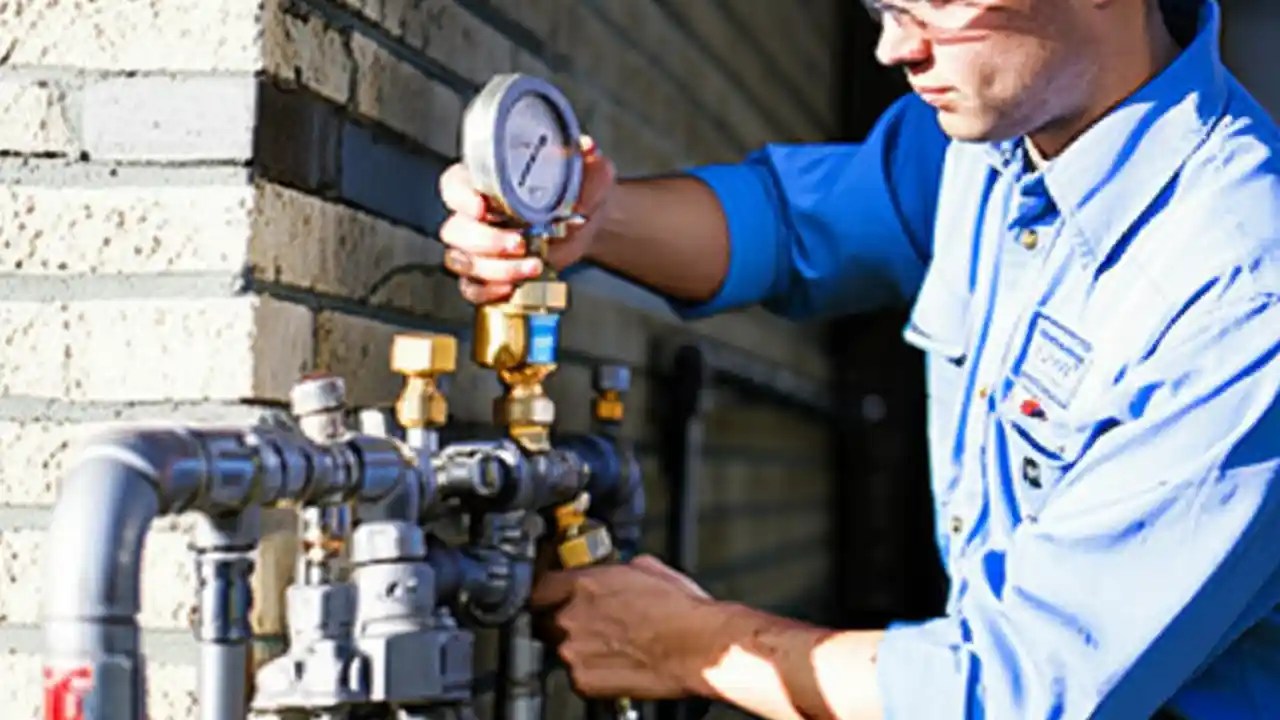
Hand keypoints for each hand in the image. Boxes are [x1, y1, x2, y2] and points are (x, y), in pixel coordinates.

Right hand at [438, 135, 617, 303]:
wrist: (589, 222)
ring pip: (461, 261)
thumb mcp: (585, 170)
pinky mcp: (488, 273)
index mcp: (485, 182)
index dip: (461, 198)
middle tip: (520, 243)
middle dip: (485, 241)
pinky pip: (471, 288)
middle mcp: (474, 214)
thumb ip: (586, 159)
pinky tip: (512, 287)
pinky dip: (487, 291)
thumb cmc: (577, 189)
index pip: (454, 186)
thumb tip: (587, 146)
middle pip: (455, 230)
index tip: (481, 207)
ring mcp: (478, 247)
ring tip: (532, 266)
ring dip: (493, 269)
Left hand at [530, 555, 714, 699]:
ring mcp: (575, 651)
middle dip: (563, 620)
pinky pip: (576, 674)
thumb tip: (614, 571)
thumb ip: (616, 571)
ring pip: (561, 648)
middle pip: (545, 618)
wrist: (701, 648)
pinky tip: (615, 663)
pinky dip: (590, 671)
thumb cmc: (682, 611)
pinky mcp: (584, 681)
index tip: (551, 594)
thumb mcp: (647, 569)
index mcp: (584, 584)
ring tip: (610, 645)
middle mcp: (572, 617)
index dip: (547, 591)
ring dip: (578, 646)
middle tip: (590, 622)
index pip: (540, 586)